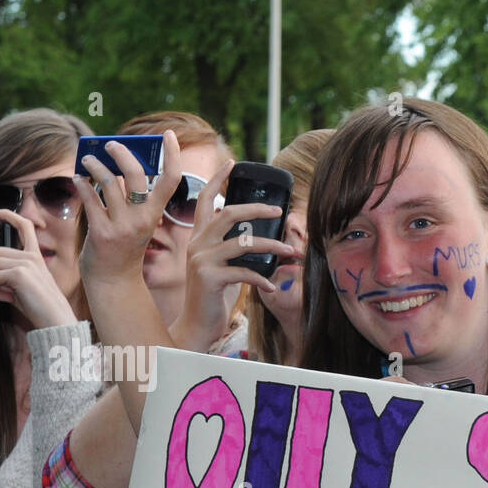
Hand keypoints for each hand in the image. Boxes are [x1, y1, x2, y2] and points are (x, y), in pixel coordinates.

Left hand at [0, 208, 76, 328]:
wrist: (55, 320)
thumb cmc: (40, 307)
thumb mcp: (20, 289)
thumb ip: (3, 280)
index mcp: (34, 256)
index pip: (22, 225)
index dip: (5, 215)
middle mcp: (30, 256)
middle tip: (0, 286)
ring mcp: (25, 263)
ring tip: (5, 293)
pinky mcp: (19, 273)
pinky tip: (6, 296)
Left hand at [74, 132, 181, 287]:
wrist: (114, 280)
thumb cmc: (123, 246)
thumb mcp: (137, 222)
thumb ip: (133, 196)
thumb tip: (118, 162)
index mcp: (154, 215)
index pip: (172, 181)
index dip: (173, 156)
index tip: (170, 135)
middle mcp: (142, 220)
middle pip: (136, 175)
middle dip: (121, 153)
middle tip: (110, 145)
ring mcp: (122, 228)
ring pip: (108, 183)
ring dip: (94, 166)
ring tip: (87, 160)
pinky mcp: (101, 234)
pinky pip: (89, 199)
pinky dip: (82, 184)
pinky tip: (79, 180)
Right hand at [172, 160, 288, 351]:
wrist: (196, 326)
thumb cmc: (214, 296)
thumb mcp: (223, 267)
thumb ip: (234, 250)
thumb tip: (261, 238)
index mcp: (199, 238)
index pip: (205, 200)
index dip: (218, 179)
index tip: (232, 162)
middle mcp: (197, 244)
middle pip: (228, 213)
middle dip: (256, 209)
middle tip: (279, 210)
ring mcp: (202, 260)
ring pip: (242, 243)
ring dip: (272, 246)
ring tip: (291, 252)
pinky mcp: (210, 278)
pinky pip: (244, 273)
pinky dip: (262, 279)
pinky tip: (272, 286)